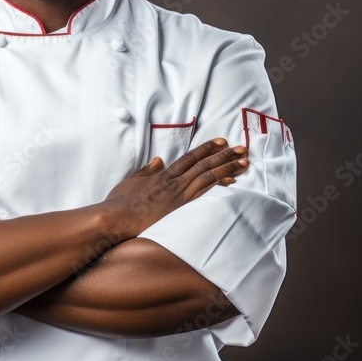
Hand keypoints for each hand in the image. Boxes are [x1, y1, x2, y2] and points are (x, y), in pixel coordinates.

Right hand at [104, 138, 247, 237]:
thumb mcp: (131, 181)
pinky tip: (232, 183)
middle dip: (225, 155)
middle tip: (242, 148)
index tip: (222, 142)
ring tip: (244, 162)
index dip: (207, 148)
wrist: (117, 219)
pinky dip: (219, 186)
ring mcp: (179, 197)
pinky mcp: (181, 210)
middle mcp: (174, 183)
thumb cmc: (120, 203)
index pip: (190, 158)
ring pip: (208, 177)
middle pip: (204, 165)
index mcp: (163, 175)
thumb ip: (147, 171)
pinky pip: (205, 194)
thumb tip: (158, 160)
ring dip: (228, 168)